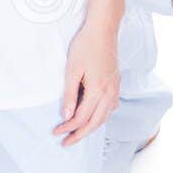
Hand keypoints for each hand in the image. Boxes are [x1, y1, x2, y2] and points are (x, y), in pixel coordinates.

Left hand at [53, 20, 118, 145]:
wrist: (103, 30)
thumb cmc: (85, 46)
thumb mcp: (72, 70)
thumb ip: (70, 95)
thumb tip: (67, 115)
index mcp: (97, 91)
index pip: (81, 118)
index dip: (67, 128)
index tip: (56, 132)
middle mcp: (109, 93)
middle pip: (95, 123)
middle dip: (79, 135)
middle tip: (66, 142)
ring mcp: (115, 89)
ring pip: (104, 117)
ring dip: (91, 128)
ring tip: (77, 133)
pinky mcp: (116, 84)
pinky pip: (110, 108)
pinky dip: (101, 117)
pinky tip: (93, 116)